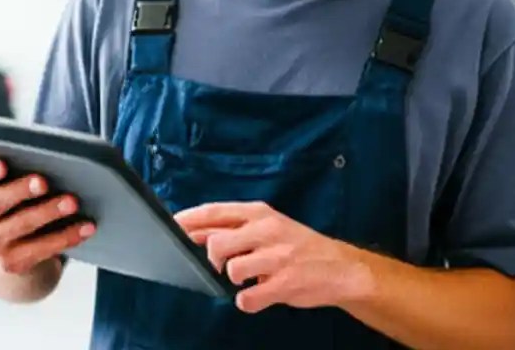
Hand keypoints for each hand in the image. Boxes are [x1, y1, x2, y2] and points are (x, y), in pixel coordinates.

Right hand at [0, 158, 94, 274]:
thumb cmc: (13, 198)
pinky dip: (65, 237)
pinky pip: (40, 250)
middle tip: (44, 181)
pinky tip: (86, 226)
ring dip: (47, 213)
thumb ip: (16, 166)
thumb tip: (50, 156)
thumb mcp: (7, 181)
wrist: (11, 244)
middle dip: (20, 191)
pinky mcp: (11, 263)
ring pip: (18, 227)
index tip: (2, 165)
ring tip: (72, 202)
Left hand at [176, 201, 366, 313]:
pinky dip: (248, 302)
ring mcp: (278, 257)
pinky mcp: (285, 283)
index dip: (189, 220)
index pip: (215, 212)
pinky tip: (259, 295)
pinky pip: (248, 298)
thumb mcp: (269, 227)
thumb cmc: (299, 247)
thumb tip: (193, 232)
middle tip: (220, 268)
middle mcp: (268, 231)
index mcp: (261, 213)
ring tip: (251, 279)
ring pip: (232, 271)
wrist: (342, 268)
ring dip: (234, 281)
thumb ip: (234, 229)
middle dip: (211, 260)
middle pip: (217, 244)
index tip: (171, 227)